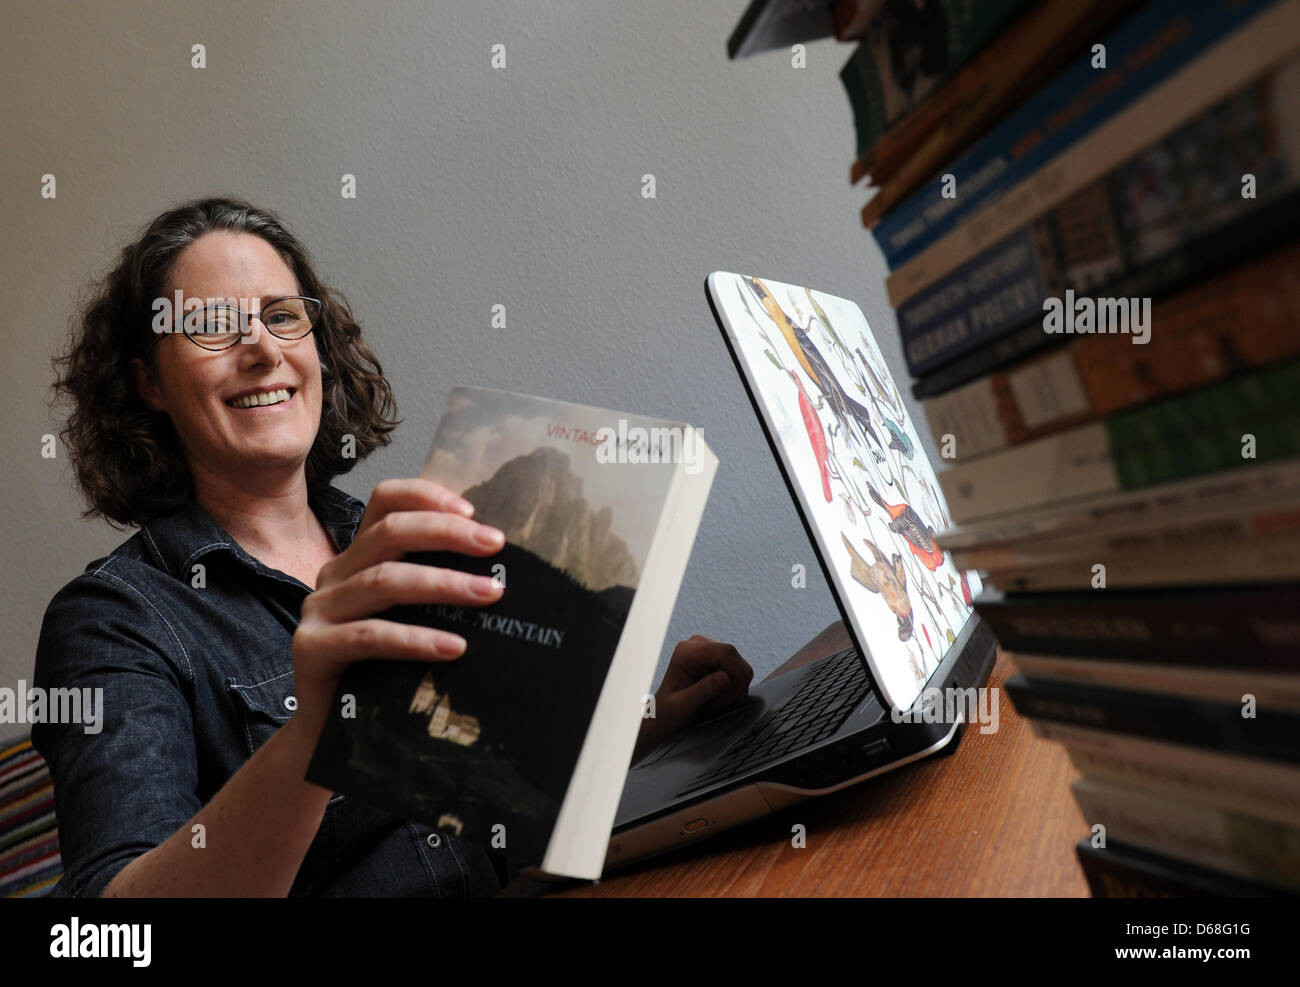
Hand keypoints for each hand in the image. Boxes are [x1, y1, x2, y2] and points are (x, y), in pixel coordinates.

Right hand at [291, 477, 505, 741]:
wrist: (332, 735)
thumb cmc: (382, 673)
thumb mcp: (411, 621)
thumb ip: (437, 593)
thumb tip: (503, 576)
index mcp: (358, 558)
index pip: (384, 502)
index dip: (425, 496)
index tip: (473, 510)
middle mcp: (334, 575)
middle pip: (389, 533)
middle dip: (447, 534)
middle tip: (495, 546)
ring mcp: (318, 610)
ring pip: (384, 582)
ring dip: (442, 585)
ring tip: (488, 595)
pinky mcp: (311, 649)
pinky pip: (369, 637)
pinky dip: (416, 639)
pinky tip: (454, 647)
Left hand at [633, 635, 753, 763]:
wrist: (665, 714)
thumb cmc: (668, 711)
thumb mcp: (682, 706)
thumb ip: (702, 691)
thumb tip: (725, 677)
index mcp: (686, 652)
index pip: (724, 652)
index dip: (737, 672)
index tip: (739, 695)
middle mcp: (698, 645)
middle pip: (734, 657)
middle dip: (736, 683)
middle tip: (723, 704)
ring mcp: (709, 650)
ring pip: (739, 665)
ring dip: (733, 688)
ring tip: (714, 702)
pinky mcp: (716, 659)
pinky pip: (737, 671)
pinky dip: (733, 687)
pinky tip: (718, 697)